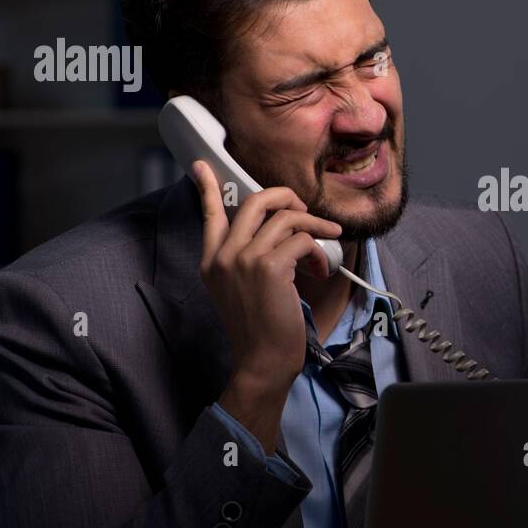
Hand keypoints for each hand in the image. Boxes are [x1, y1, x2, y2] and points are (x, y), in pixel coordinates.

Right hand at [192, 162, 340, 451]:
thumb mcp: (239, 290)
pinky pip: (302, 239)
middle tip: (304, 209)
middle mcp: (223, 255)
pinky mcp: (269, 267)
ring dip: (314, 225)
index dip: (208, 188)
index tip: (201, 166)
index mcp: (211, 260)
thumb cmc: (259, 329)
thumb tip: (274, 232)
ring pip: (286, 218)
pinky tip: (319, 268)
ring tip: (326, 239)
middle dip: (286, 196)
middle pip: (254, 201)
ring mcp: (244, 259)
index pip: (209, 214)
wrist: (262, 361)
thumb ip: (245, 260)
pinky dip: (318, 251)